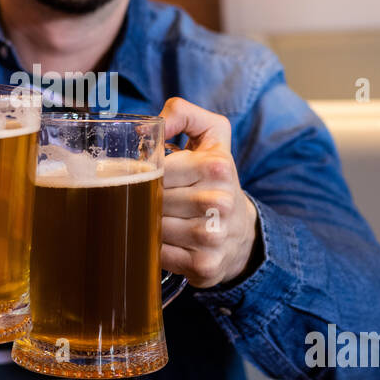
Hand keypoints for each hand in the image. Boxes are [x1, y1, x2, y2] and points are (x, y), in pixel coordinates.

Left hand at [158, 97, 258, 288]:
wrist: (241, 232)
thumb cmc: (215, 179)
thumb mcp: (211, 136)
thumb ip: (183, 114)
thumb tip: (145, 128)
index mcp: (218, 166)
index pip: (158, 169)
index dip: (142, 172)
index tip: (138, 174)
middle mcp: (220, 202)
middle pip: (153, 199)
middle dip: (140, 198)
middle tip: (139, 197)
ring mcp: (213, 237)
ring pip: (153, 227)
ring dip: (144, 222)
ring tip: (152, 216)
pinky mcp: (204, 266)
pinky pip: (158, 255)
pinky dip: (151, 247)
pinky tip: (160, 238)